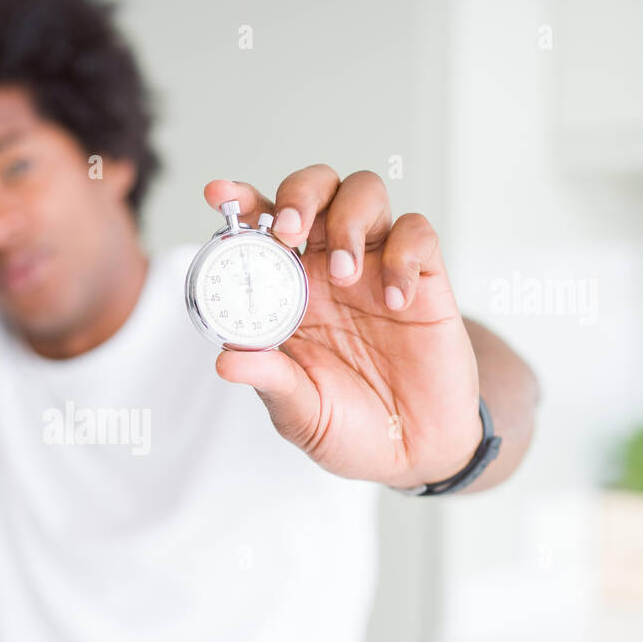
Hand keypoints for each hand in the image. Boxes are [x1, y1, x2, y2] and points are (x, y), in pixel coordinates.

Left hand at [203, 168, 481, 488]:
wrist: (411, 452)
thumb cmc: (347, 425)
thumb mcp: (299, 412)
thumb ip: (269, 381)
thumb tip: (226, 359)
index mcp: (288, 289)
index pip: (261, 228)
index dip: (240, 202)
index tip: (218, 195)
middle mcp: (328, 267)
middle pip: (315, 189)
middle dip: (299, 195)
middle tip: (289, 231)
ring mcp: (377, 266)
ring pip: (365, 194)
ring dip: (347, 221)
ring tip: (343, 274)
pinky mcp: (424, 279)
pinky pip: (418, 234)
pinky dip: (403, 255)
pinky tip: (394, 301)